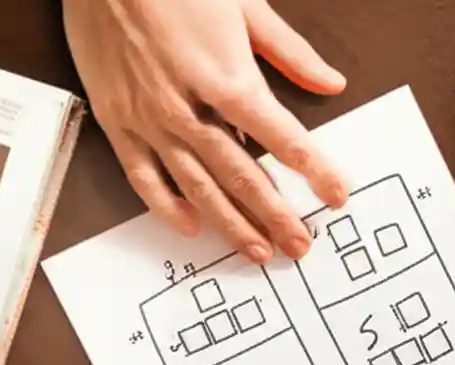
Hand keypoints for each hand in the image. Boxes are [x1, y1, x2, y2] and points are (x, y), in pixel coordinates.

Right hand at [63, 0, 348, 262]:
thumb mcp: (244, 5)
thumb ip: (290, 52)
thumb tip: (331, 83)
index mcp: (227, 78)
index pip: (283, 138)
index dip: (315, 171)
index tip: (336, 195)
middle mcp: (188, 109)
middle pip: (242, 176)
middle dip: (276, 215)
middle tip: (299, 245)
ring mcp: (150, 120)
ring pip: (197, 187)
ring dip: (231, 224)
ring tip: (257, 251)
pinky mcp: (118, 122)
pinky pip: (144, 177)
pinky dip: (166, 206)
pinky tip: (190, 226)